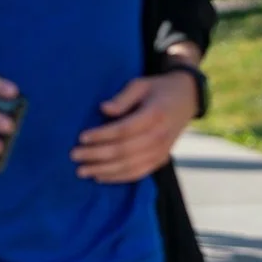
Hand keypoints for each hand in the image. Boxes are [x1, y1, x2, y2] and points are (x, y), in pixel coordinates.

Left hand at [72, 70, 198, 182]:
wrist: (187, 99)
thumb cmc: (158, 89)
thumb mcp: (140, 84)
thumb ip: (122, 98)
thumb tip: (104, 109)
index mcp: (155, 115)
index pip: (123, 130)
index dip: (101, 136)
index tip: (81, 137)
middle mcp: (160, 136)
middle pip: (123, 151)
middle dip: (96, 155)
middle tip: (74, 155)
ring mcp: (162, 151)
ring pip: (129, 166)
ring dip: (104, 170)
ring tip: (82, 171)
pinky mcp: (161, 160)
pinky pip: (138, 173)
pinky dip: (118, 177)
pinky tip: (100, 177)